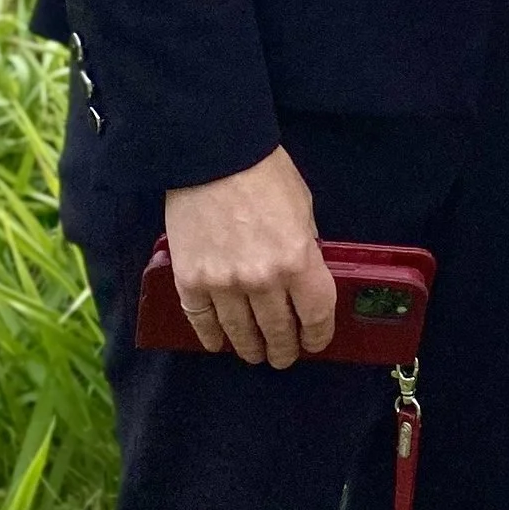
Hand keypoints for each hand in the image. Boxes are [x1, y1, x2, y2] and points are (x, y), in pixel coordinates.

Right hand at [162, 148, 337, 365]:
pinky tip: (217, 344)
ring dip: (250, 348)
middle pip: (278, 330)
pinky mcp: (191, 280)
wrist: (213, 153)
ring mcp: (223, 284)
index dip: (317, 335)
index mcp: (297, 260)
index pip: (315, 314)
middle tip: (283, 356)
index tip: (315, 341)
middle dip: (283, 348)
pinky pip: (201, 320)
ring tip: (255, 354)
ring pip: (240, 333)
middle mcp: (262, 280)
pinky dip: (210, 337)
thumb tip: (302, 276)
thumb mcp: (303, 208)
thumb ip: (304, 247)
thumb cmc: (264, 172)